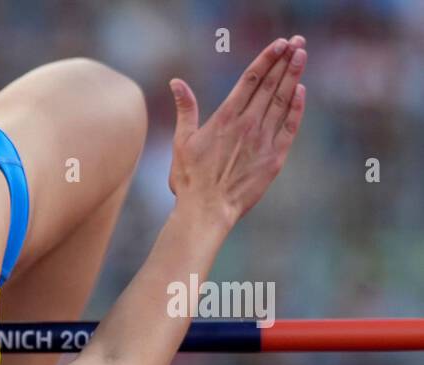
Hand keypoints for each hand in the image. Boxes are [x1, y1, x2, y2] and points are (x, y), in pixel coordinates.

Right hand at [167, 35, 307, 228]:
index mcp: (225, 118)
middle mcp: (247, 124)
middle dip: (284, 60)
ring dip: (293, 76)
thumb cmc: (190, 180)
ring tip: (302, 55)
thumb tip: (176, 82)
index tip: (279, 43)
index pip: (250, 79)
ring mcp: (263, 140)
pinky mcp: (274, 157)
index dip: (266, 59)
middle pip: (270, 84)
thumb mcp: (182, 142)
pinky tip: (301, 91)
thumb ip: (185, 109)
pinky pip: (290, 126)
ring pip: (282, 100)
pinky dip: (297, 107)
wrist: (207, 210)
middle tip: (298, 41)